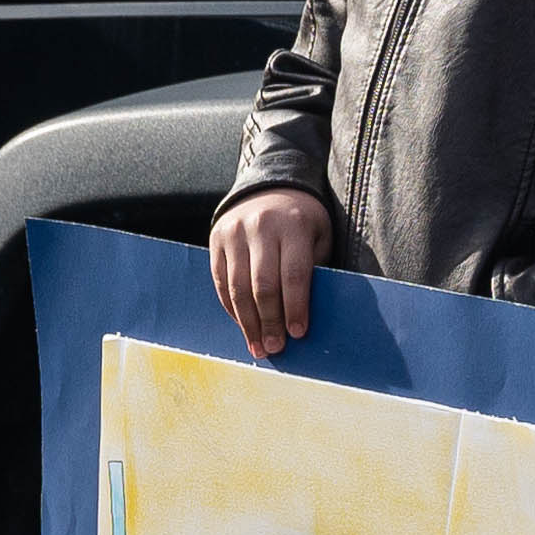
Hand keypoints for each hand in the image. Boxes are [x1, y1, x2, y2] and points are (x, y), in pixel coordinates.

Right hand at [211, 187, 331, 359]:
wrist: (269, 187)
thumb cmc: (302, 221)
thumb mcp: (318, 237)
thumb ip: (313, 269)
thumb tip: (305, 316)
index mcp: (293, 225)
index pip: (293, 274)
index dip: (295, 308)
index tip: (297, 333)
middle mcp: (261, 227)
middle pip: (262, 285)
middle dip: (269, 321)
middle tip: (274, 348)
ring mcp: (234, 232)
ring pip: (238, 286)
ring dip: (248, 322)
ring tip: (257, 345)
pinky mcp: (216, 239)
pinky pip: (220, 281)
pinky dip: (231, 307)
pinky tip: (243, 324)